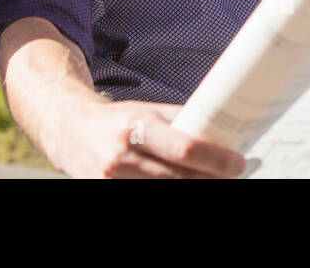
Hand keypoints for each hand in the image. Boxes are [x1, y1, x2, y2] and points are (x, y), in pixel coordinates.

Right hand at [46, 99, 245, 178]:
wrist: (71, 132)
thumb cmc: (117, 121)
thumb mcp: (148, 112)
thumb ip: (181, 123)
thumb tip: (221, 132)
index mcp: (136, 127)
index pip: (184, 149)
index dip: (216, 160)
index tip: (238, 162)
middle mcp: (123, 157)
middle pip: (180, 178)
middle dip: (212, 179)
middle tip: (231, 174)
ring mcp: (112, 181)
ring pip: (167, 193)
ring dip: (195, 187)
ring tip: (210, 180)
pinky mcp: (106, 194)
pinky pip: (147, 198)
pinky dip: (171, 193)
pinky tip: (184, 185)